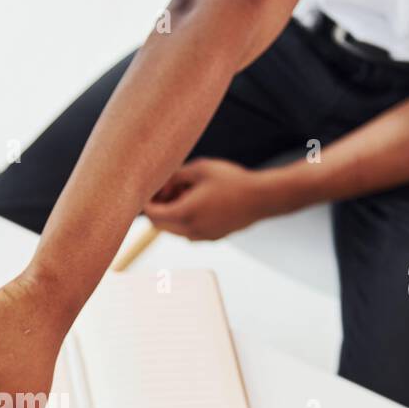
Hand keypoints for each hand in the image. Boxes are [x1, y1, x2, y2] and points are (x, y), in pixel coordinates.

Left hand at [144, 158, 292, 239]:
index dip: (147, 201)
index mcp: (183, 214)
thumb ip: (174, 176)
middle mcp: (189, 231)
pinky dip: (186, 218)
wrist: (262, 198)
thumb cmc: (231, 180)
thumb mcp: (199, 169)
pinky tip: (201, 200)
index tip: (152, 187)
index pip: (151, 214)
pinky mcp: (211, 238)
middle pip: (160, 224)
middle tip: (170, 187)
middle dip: (159, 206)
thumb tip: (160, 184)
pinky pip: (189, 230)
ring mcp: (200, 238)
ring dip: (173, 212)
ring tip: (189, 190)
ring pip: (174, 228)